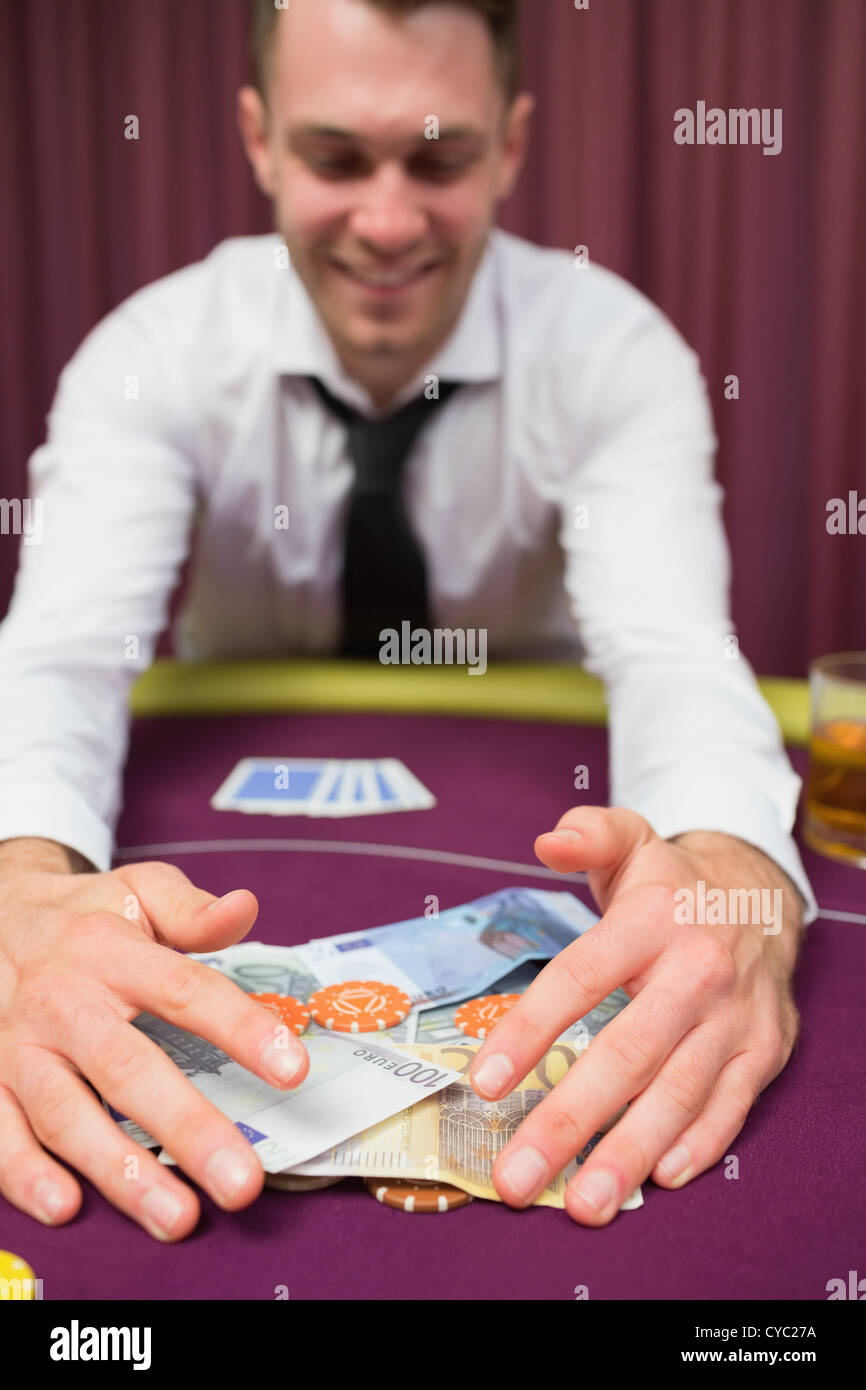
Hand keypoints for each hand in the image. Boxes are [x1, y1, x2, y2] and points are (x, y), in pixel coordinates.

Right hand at [0, 854, 308, 1240]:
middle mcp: (63, 1003)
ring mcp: (20, 1047)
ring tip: (176, 1215)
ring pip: (66, 1115)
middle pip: (128, 1069)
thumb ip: (192, 909)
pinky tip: (66, 1206)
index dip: (239, 1029)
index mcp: (110, 952)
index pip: (184, 990)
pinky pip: (1, 1133)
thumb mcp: (140, 890)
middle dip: (188, 1129)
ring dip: (121, 1170)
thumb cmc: (88, 914)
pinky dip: (27, 1174)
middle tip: (241, 1182)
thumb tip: (245, 908)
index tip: (293, 1070)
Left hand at [469, 807, 802, 1223]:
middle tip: (516, 1176)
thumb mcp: (630, 842)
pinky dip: (697, 1146)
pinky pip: (730, 1108)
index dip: (531, 1030)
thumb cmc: (671, 885)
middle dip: (569, 1122)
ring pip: (678, 1093)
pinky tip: (656, 1179)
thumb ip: (588, 834)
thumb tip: (547, 840)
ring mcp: (735, 1017)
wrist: (764, 895)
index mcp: (651, 920)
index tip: (485, 1082)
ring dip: (627, 1154)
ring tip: (581, 1203)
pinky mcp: (764, 1050)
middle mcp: (696, 971)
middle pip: (626, 1053)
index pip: (581, 978)